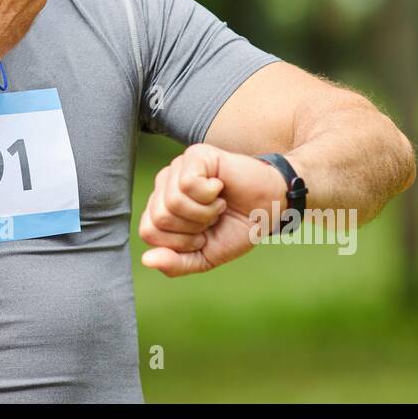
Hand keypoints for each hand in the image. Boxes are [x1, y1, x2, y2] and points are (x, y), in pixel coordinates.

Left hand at [139, 143, 289, 276]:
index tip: (203, 235)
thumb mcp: (204, 257)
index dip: (180, 243)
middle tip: (213, 218)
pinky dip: (210, 195)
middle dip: (193, 227)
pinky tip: (220, 188)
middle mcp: (164, 184)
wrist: (270, 209)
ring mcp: (178, 167)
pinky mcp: (195, 154)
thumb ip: (175, 264)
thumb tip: (147, 260)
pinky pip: (187, 183)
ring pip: (172, 202)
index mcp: (160, 206)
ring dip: (204, 212)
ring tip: (218, 204)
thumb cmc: (236, 228)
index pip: (148, 231)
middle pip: (158, 217)